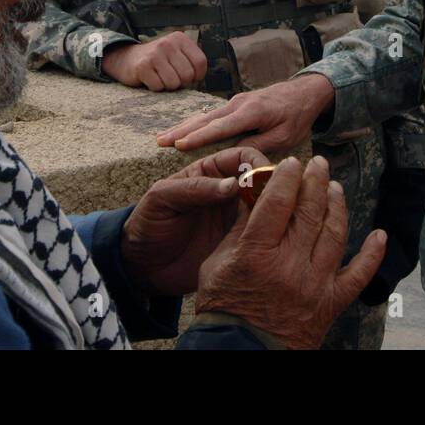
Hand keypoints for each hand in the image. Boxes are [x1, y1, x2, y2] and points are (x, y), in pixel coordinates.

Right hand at [102, 31, 206, 90]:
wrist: (127, 58)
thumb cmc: (158, 61)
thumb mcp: (176, 53)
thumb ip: (191, 62)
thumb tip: (199, 79)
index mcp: (179, 39)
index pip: (200, 62)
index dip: (197, 76)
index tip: (189, 77)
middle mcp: (168, 43)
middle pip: (188, 75)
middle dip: (181, 82)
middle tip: (170, 77)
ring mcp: (155, 54)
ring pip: (174, 83)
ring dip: (167, 86)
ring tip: (160, 77)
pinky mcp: (143, 66)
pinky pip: (158, 86)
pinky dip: (155, 87)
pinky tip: (150, 79)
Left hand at [121, 146, 270, 296]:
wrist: (142, 266)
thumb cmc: (148, 224)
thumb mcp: (162, 198)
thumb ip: (194, 188)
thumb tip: (233, 185)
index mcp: (210, 172)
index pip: (243, 157)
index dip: (257, 162)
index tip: (266, 176)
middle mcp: (229, 193)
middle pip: (262, 181)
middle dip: (275, 187)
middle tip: (282, 201)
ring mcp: (236, 220)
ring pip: (268, 209)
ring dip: (278, 212)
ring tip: (281, 223)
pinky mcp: (239, 245)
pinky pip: (262, 236)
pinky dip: (271, 236)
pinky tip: (273, 243)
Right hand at [155, 74, 333, 152]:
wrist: (305, 92)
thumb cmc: (297, 117)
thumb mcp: (284, 136)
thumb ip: (259, 145)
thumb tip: (234, 157)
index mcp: (252, 112)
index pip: (220, 127)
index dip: (199, 137)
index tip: (179, 145)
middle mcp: (239, 103)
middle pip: (205, 119)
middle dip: (181, 130)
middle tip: (159, 142)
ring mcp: (235, 101)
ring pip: (205, 116)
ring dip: (183, 126)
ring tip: (162, 137)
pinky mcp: (235, 103)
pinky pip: (211, 114)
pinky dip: (194, 123)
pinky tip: (182, 130)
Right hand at [194, 155, 385, 349]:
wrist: (241, 352)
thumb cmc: (223, 307)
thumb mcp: (217, 264)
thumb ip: (239, 230)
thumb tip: (254, 195)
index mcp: (256, 253)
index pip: (277, 202)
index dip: (286, 176)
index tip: (292, 162)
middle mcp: (289, 265)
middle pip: (309, 212)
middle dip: (316, 181)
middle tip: (319, 164)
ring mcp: (314, 284)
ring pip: (334, 233)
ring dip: (337, 205)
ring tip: (335, 188)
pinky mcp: (331, 302)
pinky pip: (359, 274)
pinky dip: (372, 254)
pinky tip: (379, 235)